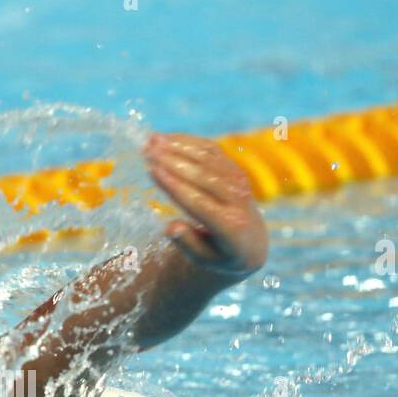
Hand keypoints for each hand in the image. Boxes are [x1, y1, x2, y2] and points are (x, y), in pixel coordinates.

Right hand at [144, 133, 267, 278]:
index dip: (175, 186)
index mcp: (231, 227)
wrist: (250, 242)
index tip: (152, 171)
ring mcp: (239, 183)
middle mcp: (238, 202)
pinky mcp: (235, 170)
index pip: (199, 203)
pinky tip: (165, 138)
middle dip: (174, 162)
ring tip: (151, 140)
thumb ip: (188, 244)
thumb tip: (170, 228)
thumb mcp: (203, 258)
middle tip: (147, 151)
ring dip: (179, 147)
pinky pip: (212, 151)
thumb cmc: (219, 254)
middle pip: (204, 177)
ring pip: (208, 159)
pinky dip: (188, 143)